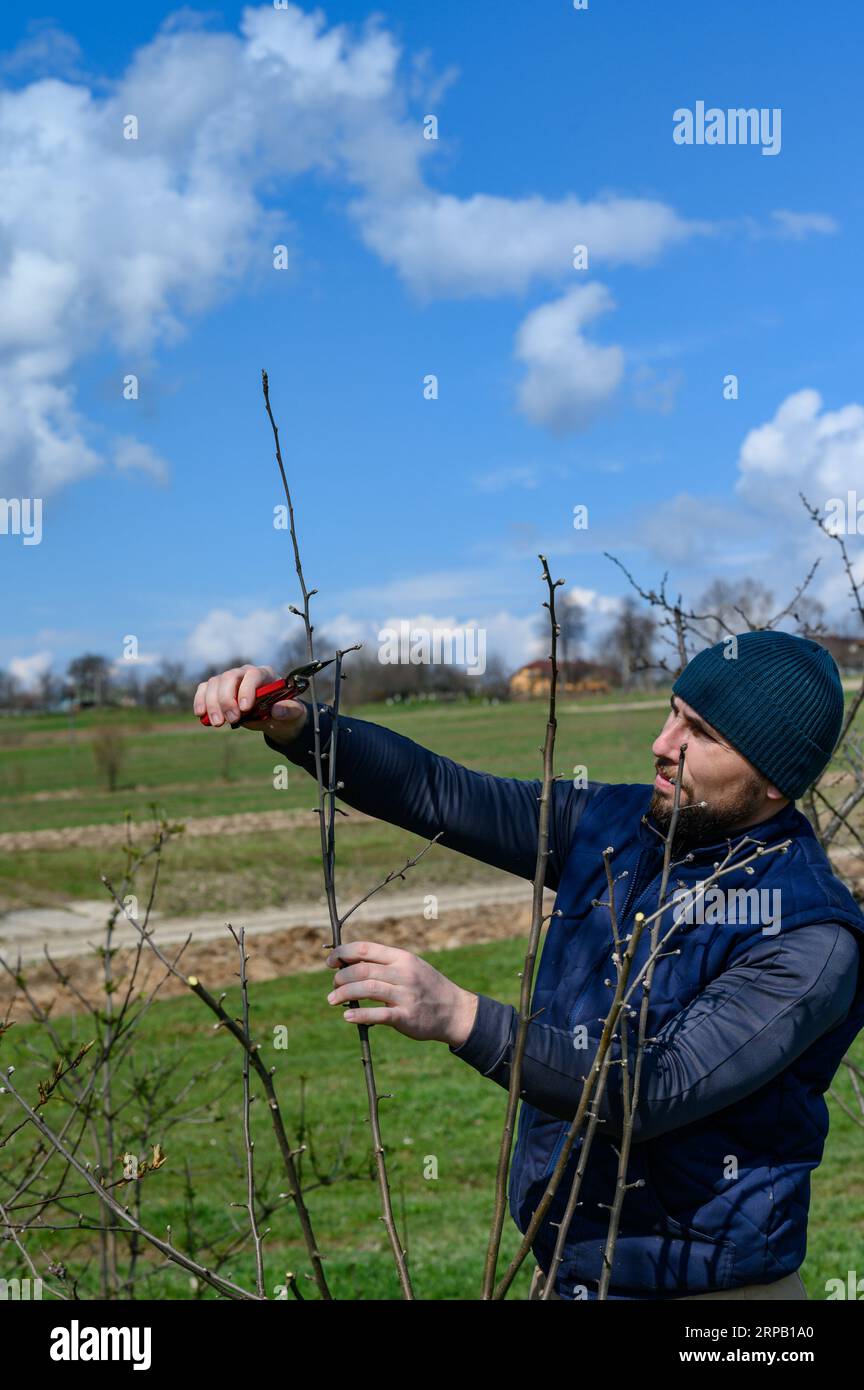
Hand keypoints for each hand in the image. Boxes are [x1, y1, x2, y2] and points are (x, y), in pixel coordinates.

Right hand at [192, 664, 306, 742]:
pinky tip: (201, 715)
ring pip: (214, 683)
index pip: (253, 674)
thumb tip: (276, 710)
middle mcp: (245, 673)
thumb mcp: (294, 713)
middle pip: (229, 677)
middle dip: (227, 699)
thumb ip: (289, 710)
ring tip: (218, 724)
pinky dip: (200, 701)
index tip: (245, 708)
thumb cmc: (286, 712)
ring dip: (212, 703)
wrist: (276, 718)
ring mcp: (230, 680)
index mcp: (265, 674)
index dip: (247, 689)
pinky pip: (204, 689)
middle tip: (232, 720)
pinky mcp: (218, 689)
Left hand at [325, 940, 478, 1046]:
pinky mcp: (406, 1016)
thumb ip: (385, 963)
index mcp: (402, 958)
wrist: (454, 1011)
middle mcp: (403, 973)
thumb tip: (349, 961)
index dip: (342, 953)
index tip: (330, 961)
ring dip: (344, 994)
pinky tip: (347, 1016)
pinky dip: (360, 1015)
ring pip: (367, 989)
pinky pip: (379, 1014)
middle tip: (333, 985)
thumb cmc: (425, 987)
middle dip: (341, 977)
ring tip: (332, 1000)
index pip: (365, 949)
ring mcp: (405, 995)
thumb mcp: (410, 966)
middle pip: (362, 970)